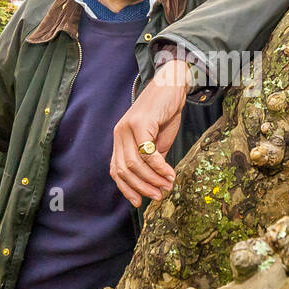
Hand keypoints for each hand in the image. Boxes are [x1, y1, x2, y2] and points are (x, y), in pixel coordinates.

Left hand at [110, 60, 191, 206]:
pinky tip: (169, 173)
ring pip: (135, 164)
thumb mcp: (158, 141)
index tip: (140, 202)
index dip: (127, 188)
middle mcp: (120, 133)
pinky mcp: (140, 122)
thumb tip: (155, 183)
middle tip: (159, 196)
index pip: (116, 170)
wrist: (173, 86)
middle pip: (124, 170)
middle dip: (142, 187)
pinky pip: (147, 152)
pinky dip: (159, 167)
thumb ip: (153, 160)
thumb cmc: (166, 113)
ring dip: (152, 179)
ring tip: (167, 186)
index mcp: (120, 139)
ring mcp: (127, 127)